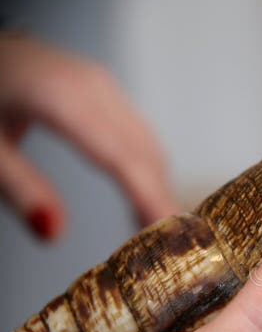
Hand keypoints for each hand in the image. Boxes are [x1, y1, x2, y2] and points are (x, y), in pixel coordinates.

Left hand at [0, 34, 177, 239]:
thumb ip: (19, 188)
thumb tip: (54, 233)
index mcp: (60, 95)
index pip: (120, 157)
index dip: (149, 196)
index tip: (169, 232)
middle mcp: (90, 86)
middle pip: (142, 151)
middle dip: (160, 198)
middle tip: (171, 247)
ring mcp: (100, 84)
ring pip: (146, 143)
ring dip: (156, 186)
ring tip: (156, 231)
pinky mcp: (102, 89)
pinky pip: (137, 133)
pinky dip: (147, 168)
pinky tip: (141, 197)